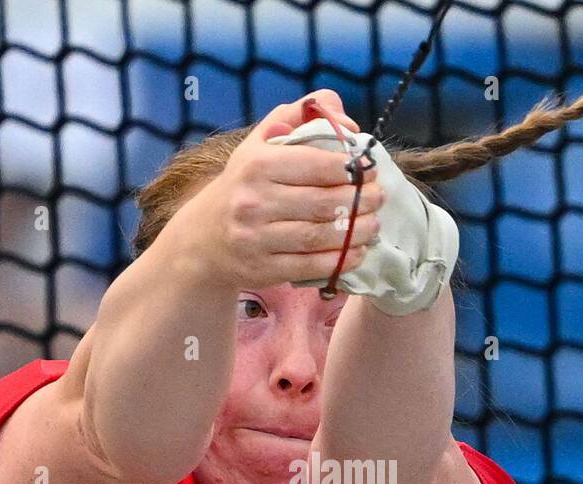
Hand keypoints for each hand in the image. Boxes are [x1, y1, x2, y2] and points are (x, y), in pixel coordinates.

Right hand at [182, 91, 384, 289]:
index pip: (316, 164)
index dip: (351, 169)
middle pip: (322, 203)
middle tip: (378, 198)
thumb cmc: (243, 184)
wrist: (204, 239)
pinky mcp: (262, 269)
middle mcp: (254, 202)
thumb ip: (297, 117)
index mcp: (257, 165)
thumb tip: (343, 117)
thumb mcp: (259, 143)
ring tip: (374, 225)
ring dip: (356, 232)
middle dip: (359, 200)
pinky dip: (340, 260)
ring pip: (319, 236)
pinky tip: (357, 251)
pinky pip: (310, 266)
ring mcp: (257, 239)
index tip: (370, 171)